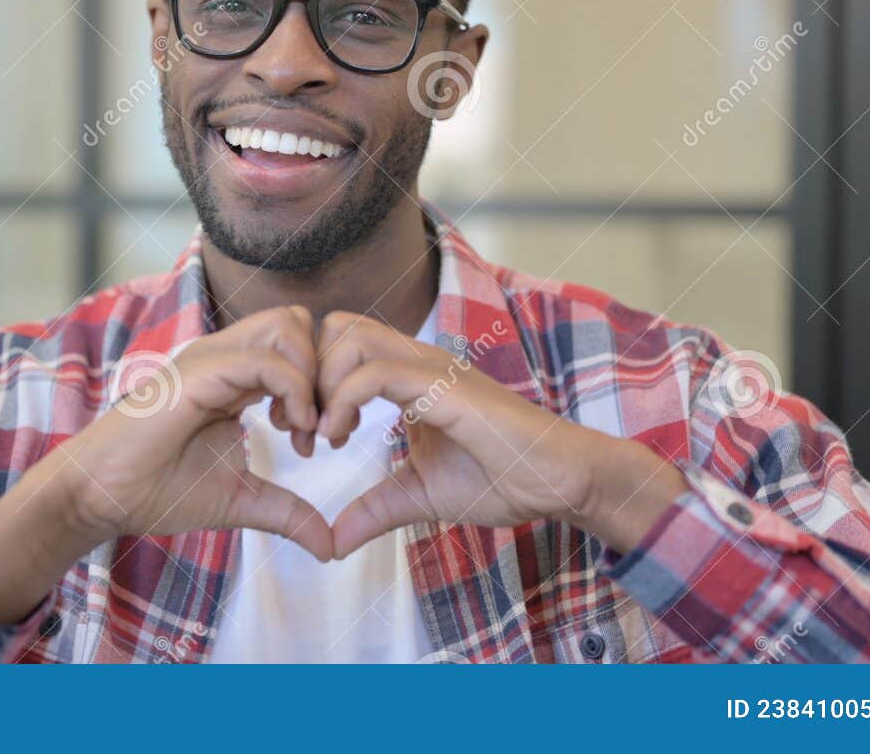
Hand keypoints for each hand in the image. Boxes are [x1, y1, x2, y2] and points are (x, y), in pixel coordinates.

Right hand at [55, 304, 332, 560]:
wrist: (101, 495)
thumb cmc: (157, 490)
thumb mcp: (240, 501)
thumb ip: (287, 512)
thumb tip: (331, 546)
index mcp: (235, 374)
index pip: (298, 344)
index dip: (323, 385)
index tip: (320, 439)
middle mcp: (226, 356)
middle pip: (298, 321)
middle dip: (325, 369)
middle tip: (319, 427)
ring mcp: (212, 358)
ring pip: (289, 326)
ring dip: (312, 376)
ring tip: (302, 430)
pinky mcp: (201, 373)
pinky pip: (268, 360)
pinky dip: (294, 392)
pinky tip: (290, 432)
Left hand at [314, 312, 684, 558]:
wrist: (563, 480)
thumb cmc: (504, 478)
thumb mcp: (420, 496)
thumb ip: (374, 509)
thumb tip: (332, 542)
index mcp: (410, 373)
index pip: (342, 343)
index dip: (313, 382)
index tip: (308, 434)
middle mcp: (417, 358)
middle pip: (337, 327)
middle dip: (308, 374)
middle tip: (307, 430)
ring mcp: (432, 367)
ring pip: (350, 337)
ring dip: (322, 384)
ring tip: (325, 435)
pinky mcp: (445, 387)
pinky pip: (377, 373)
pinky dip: (344, 400)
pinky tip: (341, 437)